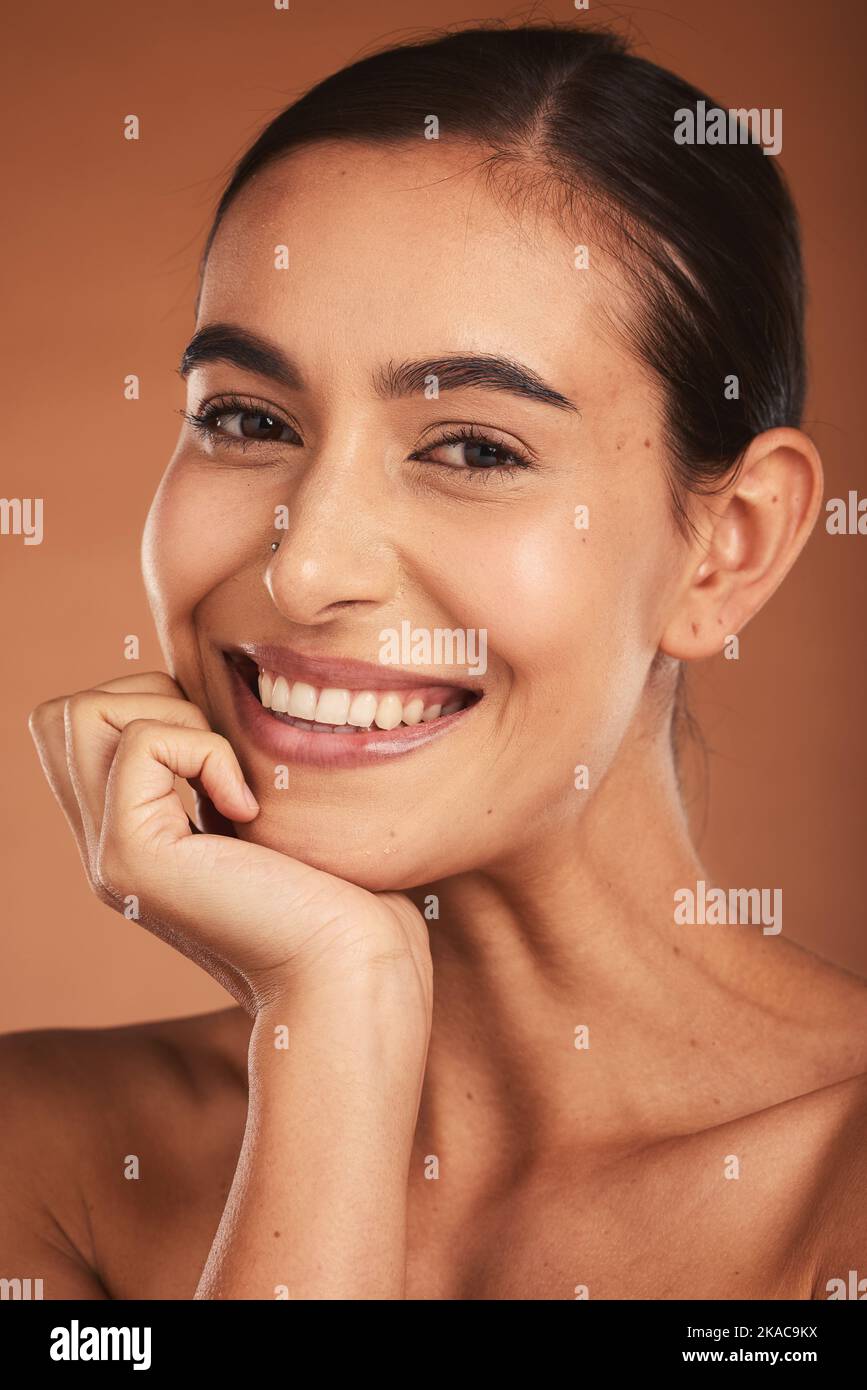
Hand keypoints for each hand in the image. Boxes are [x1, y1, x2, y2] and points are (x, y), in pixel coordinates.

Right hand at [28, 672, 432, 1021]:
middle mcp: (105, 846)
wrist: (353, 972)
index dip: (150, 703)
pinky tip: (249, 811)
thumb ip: (222, 766)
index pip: (81, 725)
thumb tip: (214, 687)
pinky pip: (139, 743)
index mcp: (133, 834)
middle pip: (65, 714)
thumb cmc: (343, 895)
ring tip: (229, 780)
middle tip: (219, 756)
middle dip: (148, 696)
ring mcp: (110, 856)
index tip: (224, 754)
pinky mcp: (133, 858)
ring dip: (172, 716)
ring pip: (81, 714)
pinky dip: (205, 750)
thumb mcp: (270, 811)